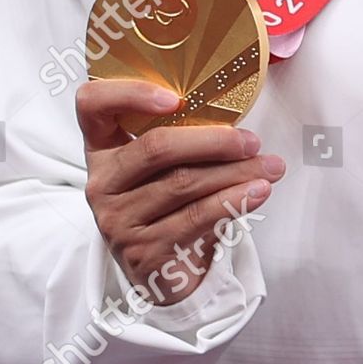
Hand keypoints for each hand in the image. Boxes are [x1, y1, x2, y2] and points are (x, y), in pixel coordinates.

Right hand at [77, 79, 285, 304]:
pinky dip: (234, 201)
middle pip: (155, 148)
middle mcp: (103, 182)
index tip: (175, 96)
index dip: (130, 94)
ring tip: (270, 166)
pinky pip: (196, 218)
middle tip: (251, 141)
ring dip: (235, 172)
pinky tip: (258, 191)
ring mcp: (118, 220)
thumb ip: (182, 134)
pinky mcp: (142, 252)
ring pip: (182, 184)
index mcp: (103, 148)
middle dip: (213, 141)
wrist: (165, 270)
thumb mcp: (164, 167)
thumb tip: (237, 113)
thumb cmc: (169, 203)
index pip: (92, 105)